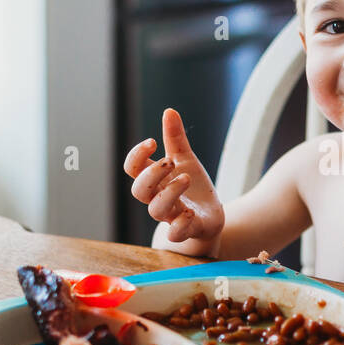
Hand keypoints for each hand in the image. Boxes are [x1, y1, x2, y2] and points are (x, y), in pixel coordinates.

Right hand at [124, 108, 224, 243]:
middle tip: (170, 161)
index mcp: (155, 180)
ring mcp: (172, 215)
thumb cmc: (192, 189)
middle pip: (139, 191)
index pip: (133, 169)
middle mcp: (159, 198)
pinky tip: (190, 212)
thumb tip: (169, 111)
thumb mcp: (186, 160)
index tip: (152, 142)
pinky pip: (176, 234)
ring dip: (169, 193)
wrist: (210, 218)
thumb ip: (176, 139)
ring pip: (156, 210)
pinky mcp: (188, 229)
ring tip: (186, 178)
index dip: (136, 156)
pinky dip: (180, 225)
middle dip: (152, 174)